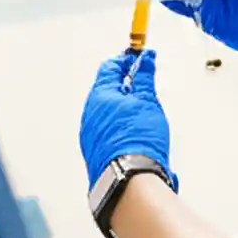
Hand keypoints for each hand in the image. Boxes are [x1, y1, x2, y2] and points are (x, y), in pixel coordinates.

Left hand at [80, 51, 177, 190]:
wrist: (129, 177)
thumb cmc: (137, 140)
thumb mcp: (148, 101)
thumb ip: (145, 77)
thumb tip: (145, 59)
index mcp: (99, 95)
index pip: (110, 67)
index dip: (127, 61)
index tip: (142, 60)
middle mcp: (90, 113)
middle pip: (107, 89)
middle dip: (127, 85)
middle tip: (146, 86)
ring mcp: (90, 132)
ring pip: (107, 111)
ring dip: (124, 107)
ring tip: (145, 113)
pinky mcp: (95, 149)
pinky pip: (107, 129)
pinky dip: (120, 124)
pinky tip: (136, 132)